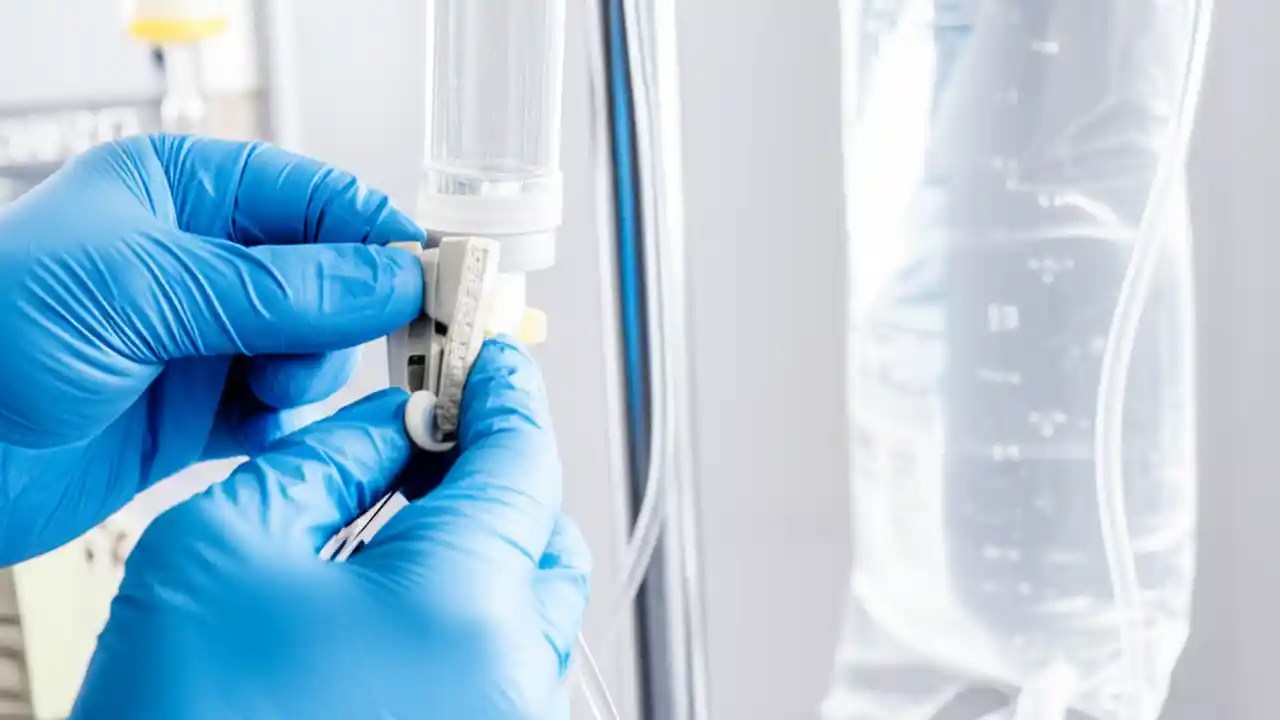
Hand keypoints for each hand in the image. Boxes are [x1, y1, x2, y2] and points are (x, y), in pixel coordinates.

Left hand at [0, 135, 424, 562]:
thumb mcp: (146, 288)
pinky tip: (250, 427)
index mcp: (185, 192)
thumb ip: (281, 287)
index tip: (436, 280)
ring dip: (310, 374)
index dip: (380, 237)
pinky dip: (282, 423)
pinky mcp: (196, 410)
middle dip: (351, 314)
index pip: (318, 199)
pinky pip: (279, 412)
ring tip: (268, 390)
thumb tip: (392, 278)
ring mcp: (202, 336)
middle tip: (373, 347)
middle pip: (330, 277)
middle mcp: (202, 260)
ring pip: (313, 348)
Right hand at [71, 340, 588, 718]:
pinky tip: (397, 604)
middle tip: (429, 442)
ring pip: (534, 606)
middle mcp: (511, 679)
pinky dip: (474, 614)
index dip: (505, 396)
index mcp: (465, 607)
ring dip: (488, 548)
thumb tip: (393, 421)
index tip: (490, 363)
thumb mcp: (223, 547)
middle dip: (496, 477)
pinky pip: (506, 664)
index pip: (525, 461)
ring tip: (400, 527)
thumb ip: (328, 457)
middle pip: (546, 536)